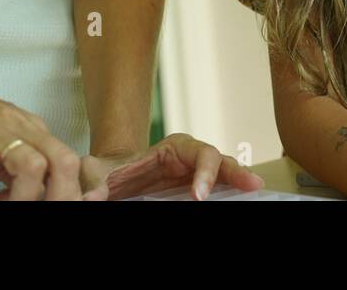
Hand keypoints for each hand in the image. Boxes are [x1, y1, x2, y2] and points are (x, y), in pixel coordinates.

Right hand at [0, 50, 84, 199]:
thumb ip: (13, 161)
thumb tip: (31, 193)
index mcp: (29, 126)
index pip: (68, 160)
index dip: (65, 190)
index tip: (42, 202)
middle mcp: (16, 125)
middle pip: (63, 162)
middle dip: (54, 195)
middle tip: (25, 207)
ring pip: (32, 166)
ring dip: (22, 198)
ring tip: (0, 205)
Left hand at [86, 133, 263, 200]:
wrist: (112, 183)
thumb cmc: (110, 175)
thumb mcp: (101, 175)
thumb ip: (96, 182)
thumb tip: (89, 198)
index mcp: (171, 148)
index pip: (197, 152)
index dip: (203, 171)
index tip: (199, 195)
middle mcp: (190, 158)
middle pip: (219, 159)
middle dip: (236, 171)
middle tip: (251, 185)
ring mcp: (197, 174)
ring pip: (226, 173)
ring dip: (241, 179)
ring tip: (257, 188)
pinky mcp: (199, 189)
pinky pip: (222, 189)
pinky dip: (233, 191)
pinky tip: (246, 198)